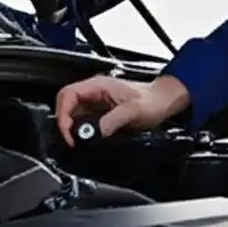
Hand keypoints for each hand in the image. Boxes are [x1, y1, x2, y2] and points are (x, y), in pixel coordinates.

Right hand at [54, 74, 190, 145]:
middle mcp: (94, 91)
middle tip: (72, 139)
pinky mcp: (100, 110)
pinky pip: (84, 119)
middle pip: (66, 104)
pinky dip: (82, 130)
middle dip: (64, 122)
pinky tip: (88, 138)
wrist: (164, 101)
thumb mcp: (134, 111)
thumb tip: (96, 132)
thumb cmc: (153, 100)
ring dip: (73, 127)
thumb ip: (113, 120)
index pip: (67, 95)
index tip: (69, 132)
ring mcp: (96, 100)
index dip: (63, 114)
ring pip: (73, 112)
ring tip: (80, 141)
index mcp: (98, 85)